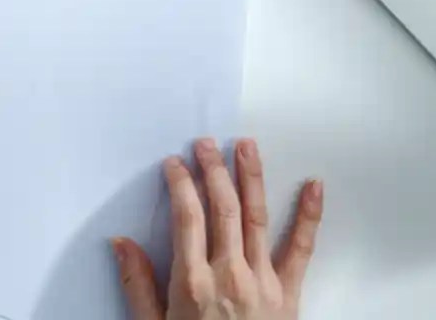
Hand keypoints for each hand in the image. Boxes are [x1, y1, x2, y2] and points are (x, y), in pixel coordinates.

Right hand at [113, 138, 323, 319]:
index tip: (175, 163)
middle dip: (214, 170)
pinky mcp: (289, 293)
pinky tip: (314, 184)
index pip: (187, 217)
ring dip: (252, 176)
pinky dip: (310, 214)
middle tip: (207, 143)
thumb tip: (121, 243)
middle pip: (222, 208)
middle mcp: (229, 275)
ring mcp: (262, 281)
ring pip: (257, 217)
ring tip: (247, 146)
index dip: (181, 183)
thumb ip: (138, 285)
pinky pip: (302, 248)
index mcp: (192, 283)